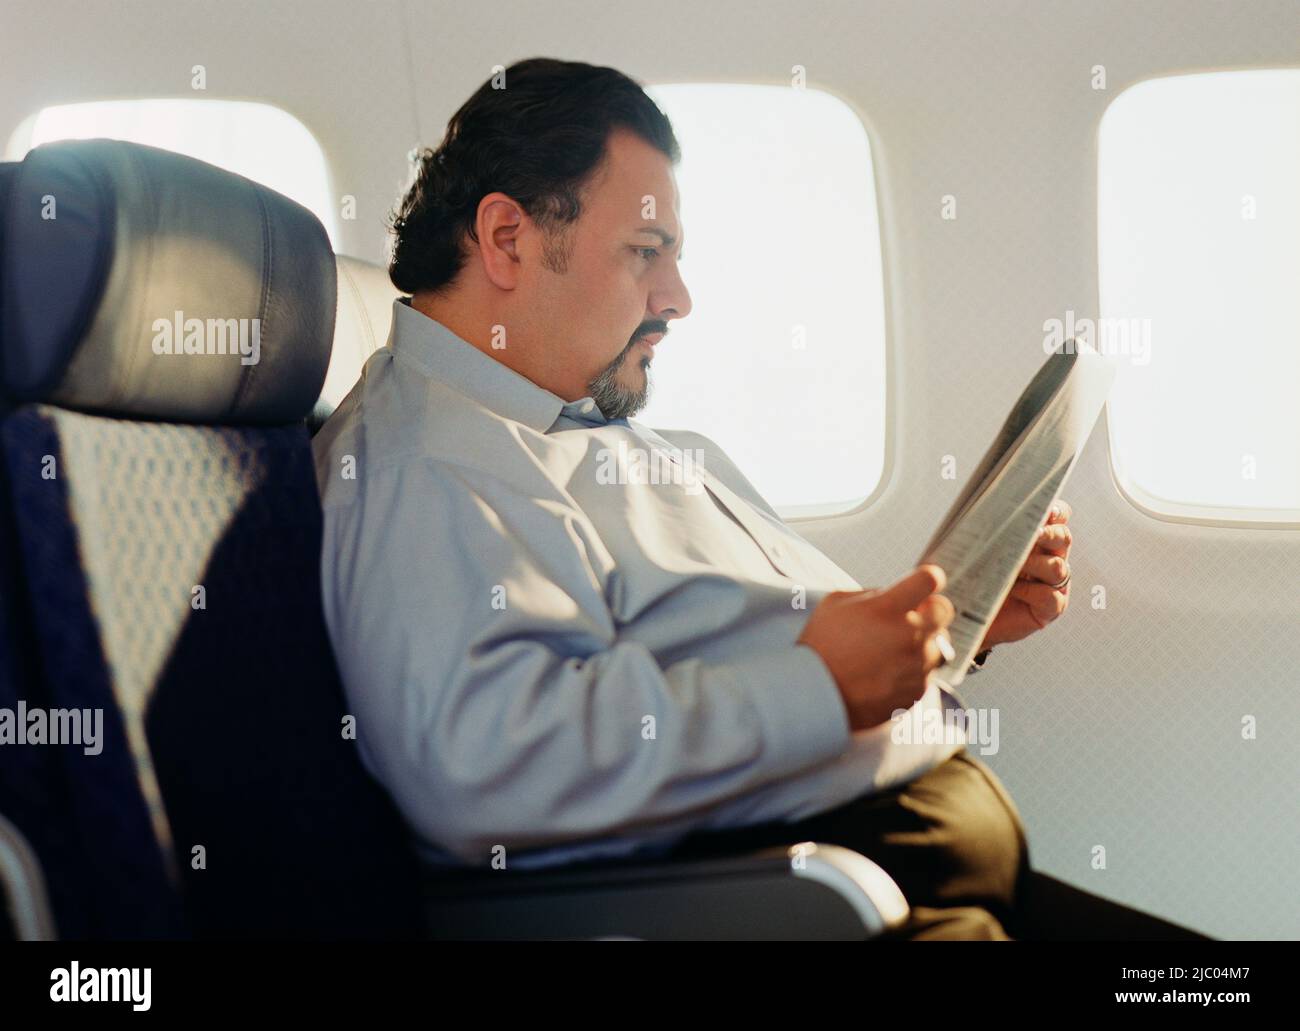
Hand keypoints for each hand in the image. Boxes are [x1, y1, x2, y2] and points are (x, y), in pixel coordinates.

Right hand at [797, 564, 953, 730]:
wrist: (815, 697)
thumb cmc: (820, 647)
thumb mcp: (836, 604)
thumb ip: (872, 595)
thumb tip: (895, 595)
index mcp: (888, 608)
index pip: (929, 580)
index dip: (927, 578)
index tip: (922, 582)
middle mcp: (909, 635)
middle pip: (944, 610)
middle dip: (929, 610)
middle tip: (908, 618)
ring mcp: (916, 665)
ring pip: (939, 644)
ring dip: (922, 643)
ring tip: (891, 651)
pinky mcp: (917, 690)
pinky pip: (927, 672)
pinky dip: (913, 670)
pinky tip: (886, 672)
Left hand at [979, 499, 1071, 649]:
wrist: (969, 617)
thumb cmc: (973, 579)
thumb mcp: (976, 552)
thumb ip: (985, 533)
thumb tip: (980, 510)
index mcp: (1037, 540)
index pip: (1058, 518)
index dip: (1056, 511)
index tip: (1045, 508)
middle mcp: (1050, 558)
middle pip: (1063, 538)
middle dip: (1050, 533)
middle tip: (1033, 533)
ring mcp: (1054, 585)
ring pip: (1058, 567)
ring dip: (1036, 563)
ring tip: (1014, 565)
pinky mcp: (1051, 609)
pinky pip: (1050, 596)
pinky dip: (1032, 592)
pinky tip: (1012, 591)